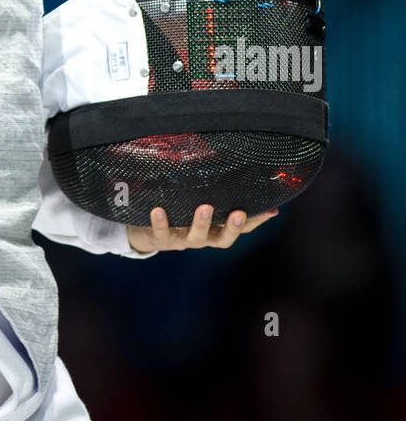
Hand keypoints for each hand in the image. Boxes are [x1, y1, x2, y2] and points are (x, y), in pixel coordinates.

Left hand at [126, 205, 278, 252]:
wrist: (149, 234)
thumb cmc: (181, 213)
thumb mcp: (202, 206)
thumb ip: (221, 196)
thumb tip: (246, 180)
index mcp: (216, 230)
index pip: (242, 228)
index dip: (257, 221)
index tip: (271, 210)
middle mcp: (204, 238)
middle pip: (223, 239)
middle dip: (232, 227)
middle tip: (239, 212)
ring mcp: (183, 240)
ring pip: (195, 237)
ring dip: (201, 223)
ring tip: (205, 207)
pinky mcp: (162, 240)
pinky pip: (162, 233)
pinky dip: (161, 222)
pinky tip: (159, 210)